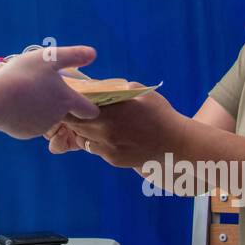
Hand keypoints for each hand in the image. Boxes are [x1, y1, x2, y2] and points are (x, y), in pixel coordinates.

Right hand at [0, 45, 99, 137]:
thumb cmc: (23, 75)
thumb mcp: (50, 57)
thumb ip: (73, 55)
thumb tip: (93, 53)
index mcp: (67, 100)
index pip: (89, 110)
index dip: (89, 106)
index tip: (84, 100)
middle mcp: (58, 117)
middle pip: (63, 111)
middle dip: (54, 100)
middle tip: (39, 85)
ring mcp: (41, 127)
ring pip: (44, 117)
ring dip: (38, 107)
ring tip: (23, 92)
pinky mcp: (25, 133)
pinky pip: (28, 123)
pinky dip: (23, 116)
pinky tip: (13, 104)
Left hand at [50, 87, 184, 167]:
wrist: (175, 143)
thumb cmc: (159, 113)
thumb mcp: (139, 93)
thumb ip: (115, 88)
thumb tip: (95, 85)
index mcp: (110, 112)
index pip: (76, 110)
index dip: (69, 105)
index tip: (70, 99)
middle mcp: (105, 131)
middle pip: (75, 125)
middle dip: (72, 118)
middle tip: (73, 111)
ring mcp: (108, 148)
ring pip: (82, 139)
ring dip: (82, 131)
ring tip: (91, 123)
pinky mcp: (113, 159)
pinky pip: (94, 149)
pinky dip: (95, 142)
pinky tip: (105, 134)